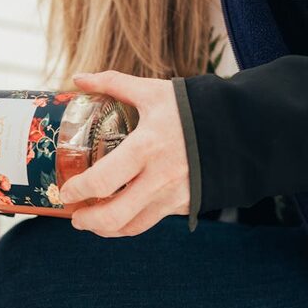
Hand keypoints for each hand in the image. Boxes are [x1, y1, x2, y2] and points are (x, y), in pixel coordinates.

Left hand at [59, 71, 190, 236]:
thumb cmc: (194, 108)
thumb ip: (113, 84)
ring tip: (90, 222)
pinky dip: (128, 225)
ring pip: (132, 227)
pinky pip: (149, 222)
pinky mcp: (184, 205)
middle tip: (74, 216)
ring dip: (105, 229)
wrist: (242, 129)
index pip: (103, 180)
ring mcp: (173, 195)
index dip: (78, 190)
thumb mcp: (153, 91)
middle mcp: (159, 177)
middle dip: (87, 221)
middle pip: (114, 215)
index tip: (65, 191)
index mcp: (147, 147)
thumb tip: (79, 78)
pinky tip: (116, 218)